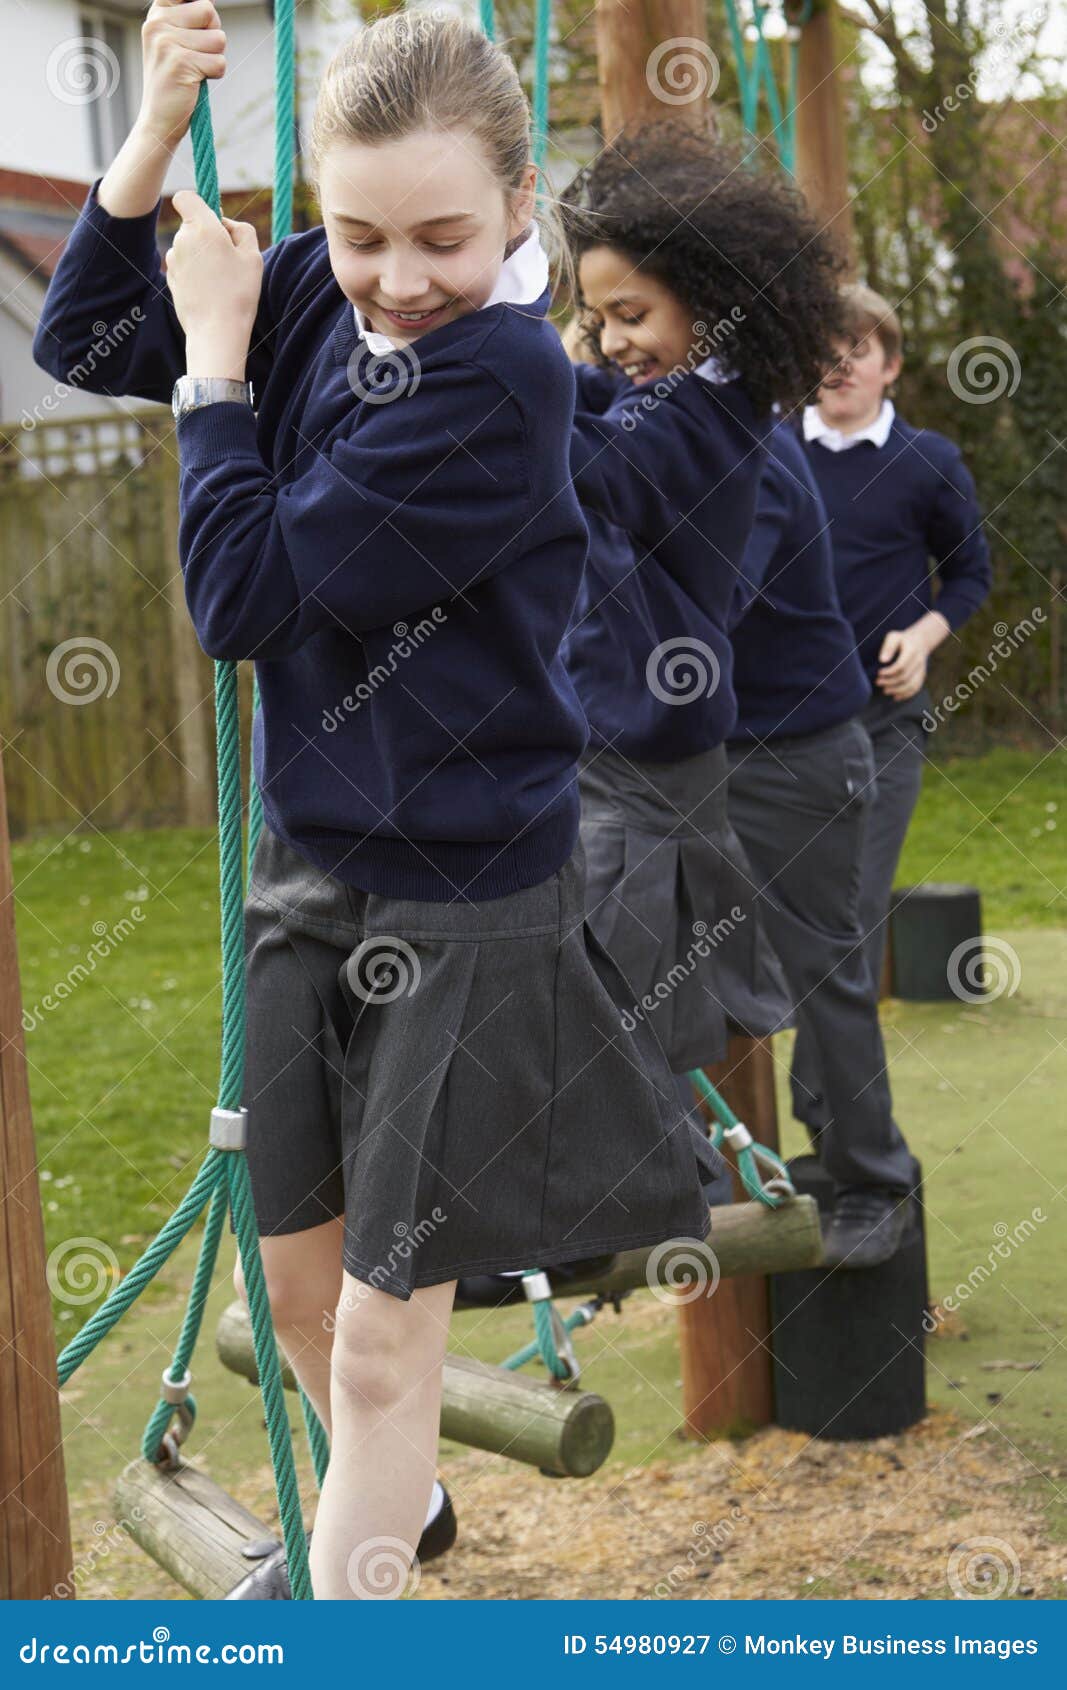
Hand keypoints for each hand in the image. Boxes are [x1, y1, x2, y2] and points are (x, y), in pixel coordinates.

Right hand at [139, 1, 225, 148]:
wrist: (158, 119)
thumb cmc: (173, 79)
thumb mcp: (174, 39)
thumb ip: (190, 17)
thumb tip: (211, 3)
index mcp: (156, 13)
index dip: (202, 9)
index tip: (200, 21)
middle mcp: (158, 23)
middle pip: (209, 10)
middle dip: (212, 34)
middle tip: (196, 54)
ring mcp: (167, 42)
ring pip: (218, 38)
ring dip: (214, 57)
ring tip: (194, 69)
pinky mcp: (181, 62)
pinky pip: (219, 61)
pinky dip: (214, 74)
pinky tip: (195, 81)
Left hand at [164, 191, 262, 373]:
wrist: (216, 332)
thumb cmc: (238, 293)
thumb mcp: (253, 256)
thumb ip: (241, 229)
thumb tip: (226, 223)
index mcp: (202, 227)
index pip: (186, 197)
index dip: (199, 204)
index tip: (215, 221)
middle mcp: (181, 240)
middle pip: (191, 224)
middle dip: (207, 234)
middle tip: (229, 259)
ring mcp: (173, 260)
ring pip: (187, 245)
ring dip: (201, 254)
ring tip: (221, 278)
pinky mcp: (170, 278)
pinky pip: (184, 265)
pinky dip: (194, 271)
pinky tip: (209, 290)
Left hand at [876, 613, 947, 699]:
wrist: (920, 641)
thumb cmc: (902, 640)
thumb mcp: (893, 637)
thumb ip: (888, 646)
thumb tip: (882, 660)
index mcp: (912, 651)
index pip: (901, 666)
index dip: (889, 672)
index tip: (879, 673)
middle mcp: (919, 662)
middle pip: (905, 677)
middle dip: (890, 682)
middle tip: (878, 682)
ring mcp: (921, 670)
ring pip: (911, 685)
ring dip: (897, 690)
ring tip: (885, 691)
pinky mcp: (922, 676)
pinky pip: (916, 688)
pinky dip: (906, 695)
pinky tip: (895, 697)